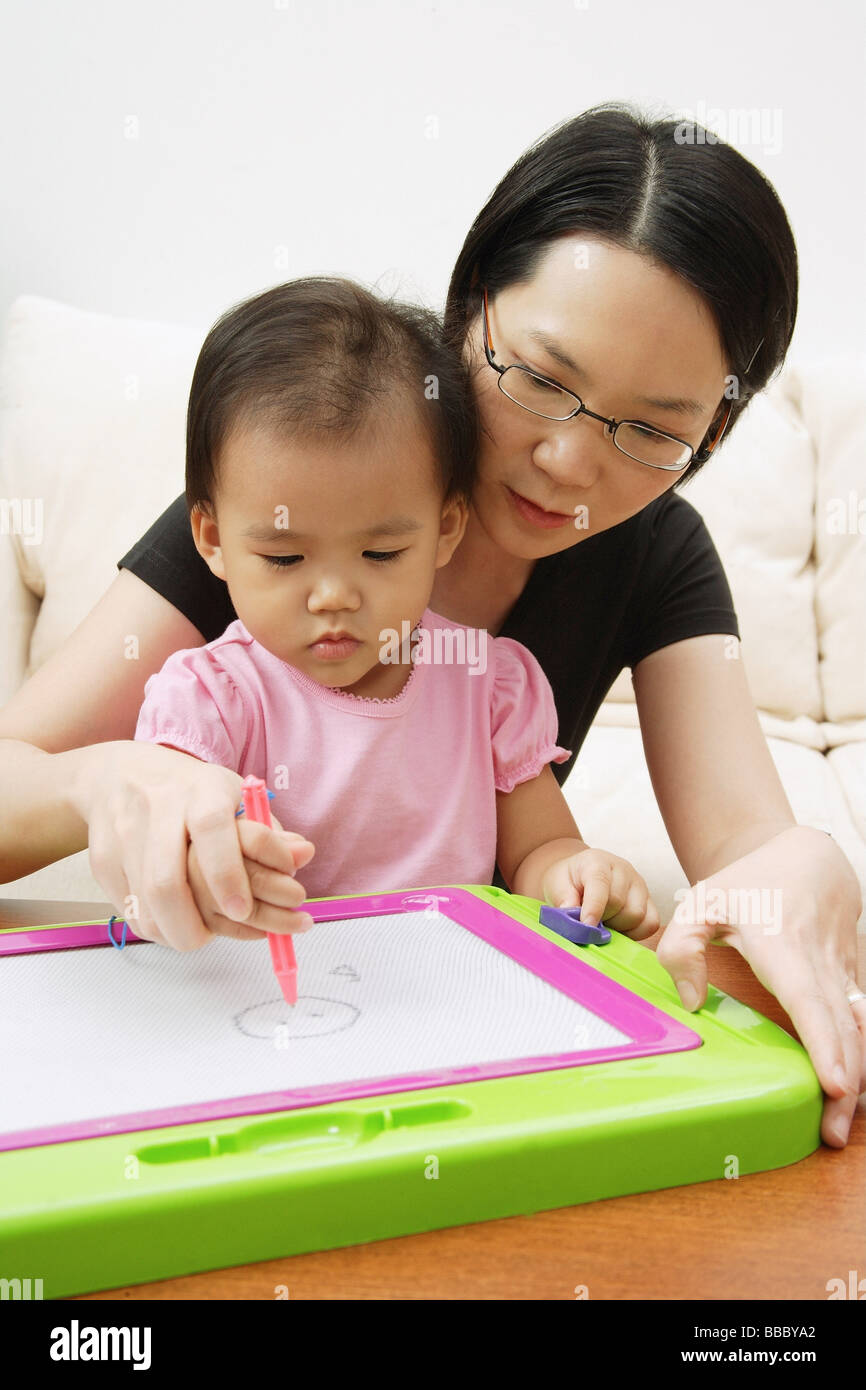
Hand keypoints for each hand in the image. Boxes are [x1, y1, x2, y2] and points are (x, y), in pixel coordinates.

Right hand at [77, 740, 314, 950]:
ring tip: (206, 933)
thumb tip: (302, 857)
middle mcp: (156, 810)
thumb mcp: (235, 797)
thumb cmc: (190, 792)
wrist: (119, 775)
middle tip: (225, 931)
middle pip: (166, 882)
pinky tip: (179, 924)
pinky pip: (131, 911)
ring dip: (181, 931)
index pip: (212, 829)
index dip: (227, 874)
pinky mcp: (102, 862)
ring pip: (146, 905)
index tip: (243, 909)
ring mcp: (123, 837)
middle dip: (197, 923)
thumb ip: (270, 833)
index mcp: (199, 790)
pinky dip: (160, 928)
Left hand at [542, 846, 660, 936]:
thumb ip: (564, 899)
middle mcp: (623, 870)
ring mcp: (639, 884)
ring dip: (619, 927)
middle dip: (603, 920)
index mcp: (597, 861)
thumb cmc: (569, 880)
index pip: (600, 884)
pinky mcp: (650, 900)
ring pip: (637, 915)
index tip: (587, 926)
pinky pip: (651, 923)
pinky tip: (619, 928)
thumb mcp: (556, 884)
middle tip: (590, 922)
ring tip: (604, 923)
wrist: (580, 875)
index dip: (594, 908)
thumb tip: (576, 919)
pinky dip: (635, 933)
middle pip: (620, 904)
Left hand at [655, 825, 864, 1147]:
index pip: (807, 997)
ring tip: (839, 1121)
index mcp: (783, 941)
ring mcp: (845, 968)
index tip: (836, 1081)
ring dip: (858, 1074)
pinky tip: (853, 1091)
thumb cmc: (749, 882)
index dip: (824, 1040)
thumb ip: (680, 947)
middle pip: (841, 1027)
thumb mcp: (700, 901)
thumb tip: (690, 1000)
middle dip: (844, 1081)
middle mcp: (821, 959)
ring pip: (860, 1027)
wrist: (805, 854)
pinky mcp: (856, 976)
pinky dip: (863, 1053)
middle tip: (830, 1131)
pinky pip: (865, 1020)